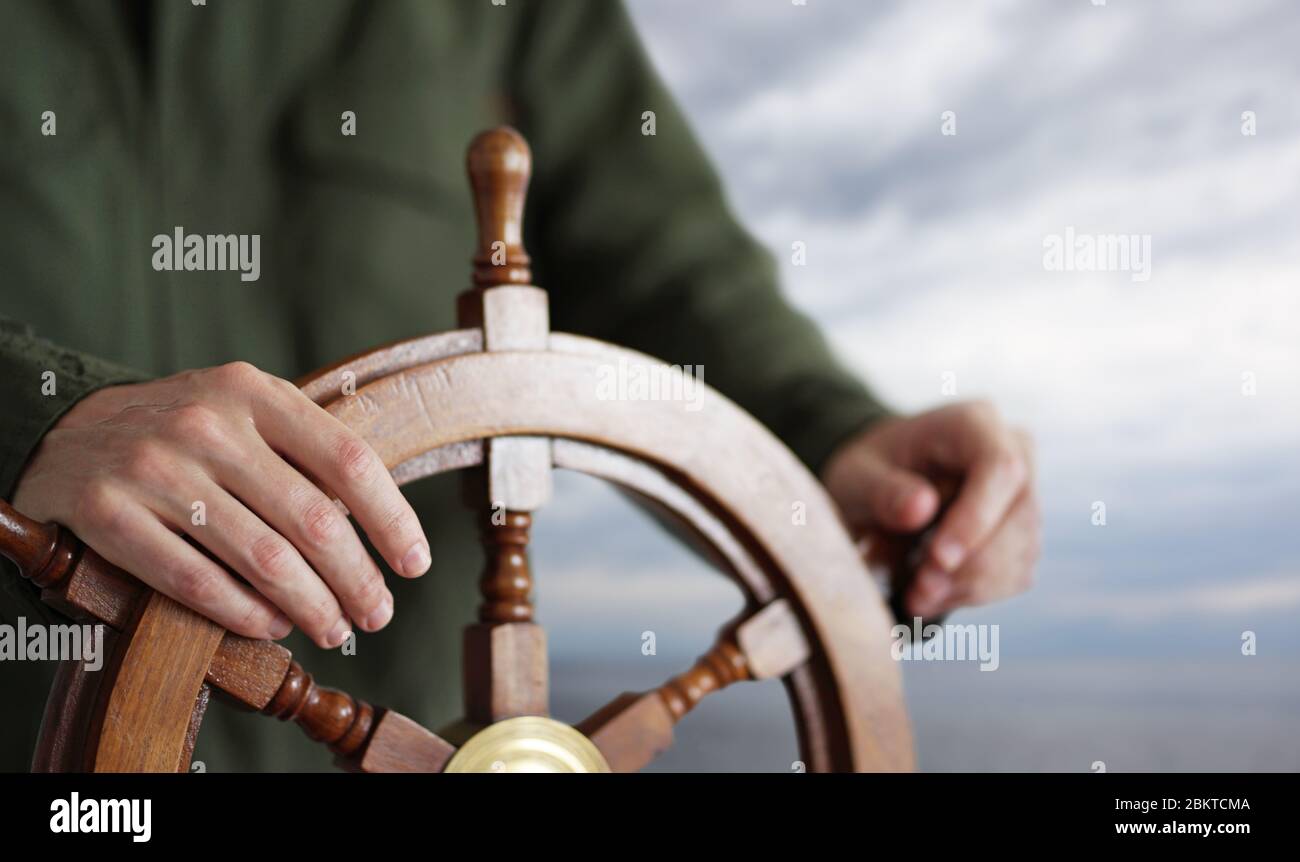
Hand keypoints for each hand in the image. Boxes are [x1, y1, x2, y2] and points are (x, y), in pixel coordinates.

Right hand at [11, 362, 430, 647]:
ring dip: (311, 607)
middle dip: (358, 580)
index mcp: (254, 392)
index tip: (416, 564)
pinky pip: (196, 582)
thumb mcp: (246, 411)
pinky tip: (272, 626)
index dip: (392, 520)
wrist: (68, 431)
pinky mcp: (108, 514)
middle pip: (313, 521)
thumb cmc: (186, 432)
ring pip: (263, 560)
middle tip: (377, 613)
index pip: (349, 460)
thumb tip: (384, 526)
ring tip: (335, 629)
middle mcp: (207, 425)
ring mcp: (154, 469)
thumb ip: (305, 451)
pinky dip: (245, 614)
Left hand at [821, 401, 1038, 618]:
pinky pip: (1015, 573)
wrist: (880, 482)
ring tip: (917, 596)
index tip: (939, 559)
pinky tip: (933, 594)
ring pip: (1021, 550)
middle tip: (918, 591)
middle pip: (1019, 514)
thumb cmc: (869, 471)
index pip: (1000, 466)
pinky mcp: (1022, 533)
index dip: (977, 517)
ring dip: (971, 586)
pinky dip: (974, 593)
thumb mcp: (857, 476)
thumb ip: (883, 490)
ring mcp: (1023, 493)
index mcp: (972, 424)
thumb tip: (921, 507)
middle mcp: (1012, 452)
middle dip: (971, 564)